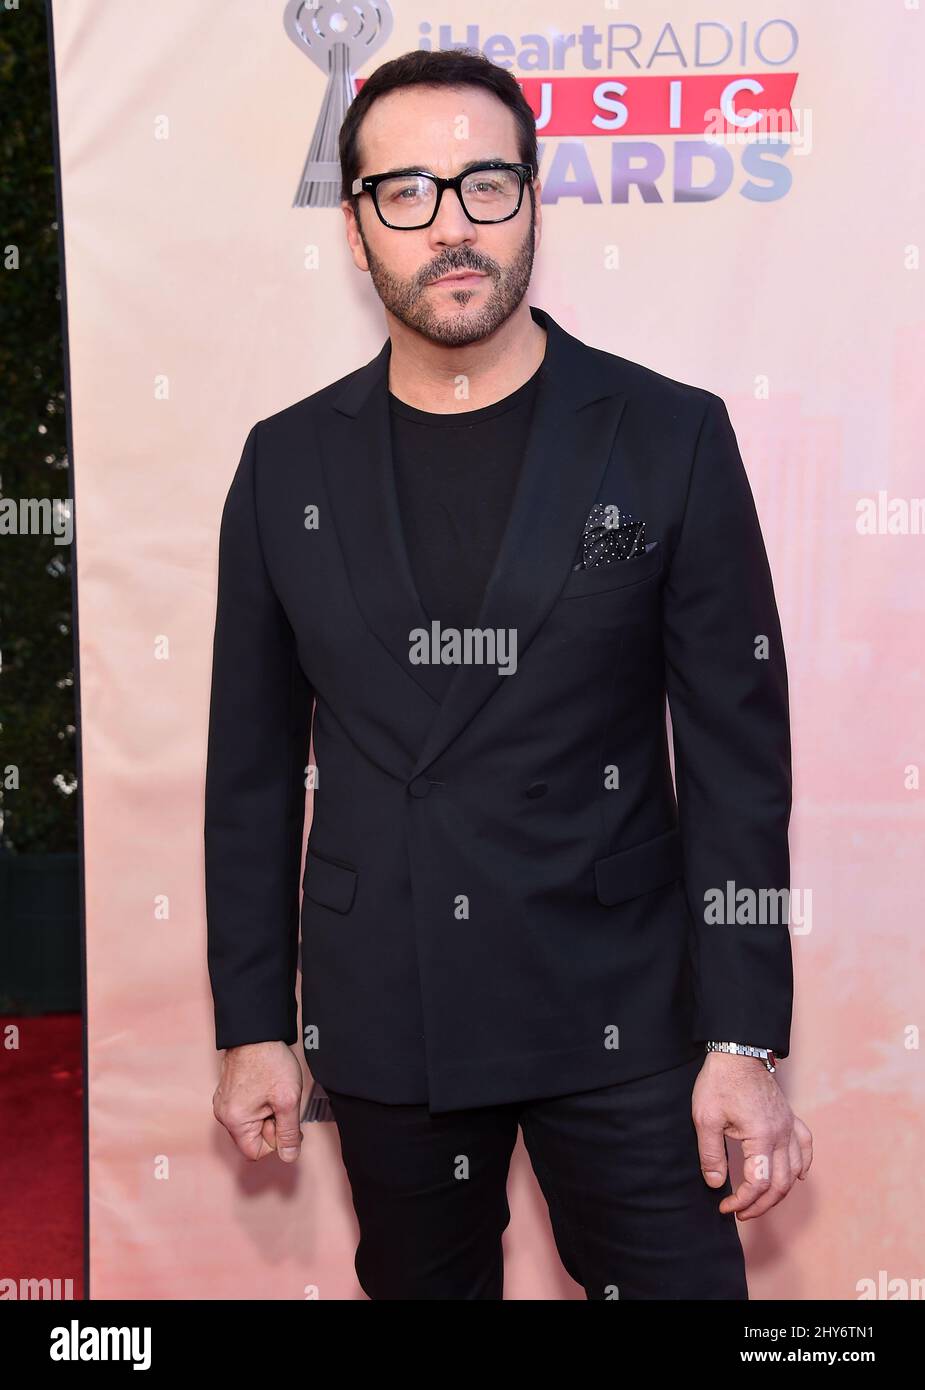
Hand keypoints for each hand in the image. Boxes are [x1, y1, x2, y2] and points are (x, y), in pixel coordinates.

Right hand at [212, 1040, 303, 1162]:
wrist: (256, 1030)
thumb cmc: (270, 1061)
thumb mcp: (287, 1100)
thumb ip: (289, 1133)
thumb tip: (289, 1157)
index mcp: (234, 1120)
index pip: (256, 1152)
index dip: (275, 1140)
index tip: (284, 1119)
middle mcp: (223, 1114)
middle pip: (253, 1138)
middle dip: (272, 1124)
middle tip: (281, 1101)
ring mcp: (224, 1102)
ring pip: (251, 1123)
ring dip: (267, 1112)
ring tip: (274, 1091)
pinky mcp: (228, 1092)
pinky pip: (247, 1109)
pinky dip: (260, 1102)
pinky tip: (267, 1085)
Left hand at [692, 1051, 812, 1219]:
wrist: (736, 1051)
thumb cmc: (720, 1081)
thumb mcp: (706, 1118)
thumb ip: (710, 1154)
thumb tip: (716, 1184)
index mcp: (762, 1136)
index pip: (759, 1183)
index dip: (742, 1201)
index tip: (725, 1206)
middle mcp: (781, 1134)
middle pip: (781, 1184)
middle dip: (761, 1205)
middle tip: (740, 1212)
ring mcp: (788, 1125)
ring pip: (794, 1170)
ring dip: (780, 1191)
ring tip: (760, 1200)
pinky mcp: (788, 1116)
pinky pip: (805, 1145)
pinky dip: (804, 1164)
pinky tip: (799, 1175)